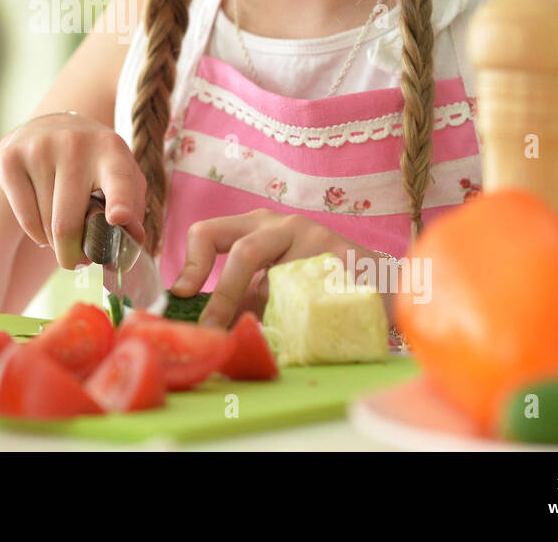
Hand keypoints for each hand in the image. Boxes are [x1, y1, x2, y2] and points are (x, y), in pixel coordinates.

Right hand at [0, 110, 146, 270]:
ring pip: (46, 226)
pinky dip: (37, 234)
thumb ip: (133, 210)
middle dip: (73, 255)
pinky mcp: (10, 160)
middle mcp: (74, 144)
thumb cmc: (95, 165)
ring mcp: (39, 149)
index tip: (119, 217)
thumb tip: (132, 241)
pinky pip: (25, 221)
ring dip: (56, 242)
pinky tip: (45, 220)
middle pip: (68, 224)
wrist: (48, 128)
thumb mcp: (123, 176)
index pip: (119, 181)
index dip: (121, 202)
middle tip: (79, 261)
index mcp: (111, 150)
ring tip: (65, 228)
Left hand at [168, 208, 345, 328]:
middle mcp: (283, 225)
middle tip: (212, 330)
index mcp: (256, 227)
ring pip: (279, 279)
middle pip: (243, 251)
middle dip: (224, 296)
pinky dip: (304, 318)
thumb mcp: (268, 287)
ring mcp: (317, 238)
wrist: (375, 282)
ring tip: (270, 332)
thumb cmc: (312, 284)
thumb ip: (238, 300)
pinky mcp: (346, 259)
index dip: (191, 264)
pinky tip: (311, 326)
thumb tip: (199, 328)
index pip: (209, 232)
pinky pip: (313, 294)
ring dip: (271, 313)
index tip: (182, 295)